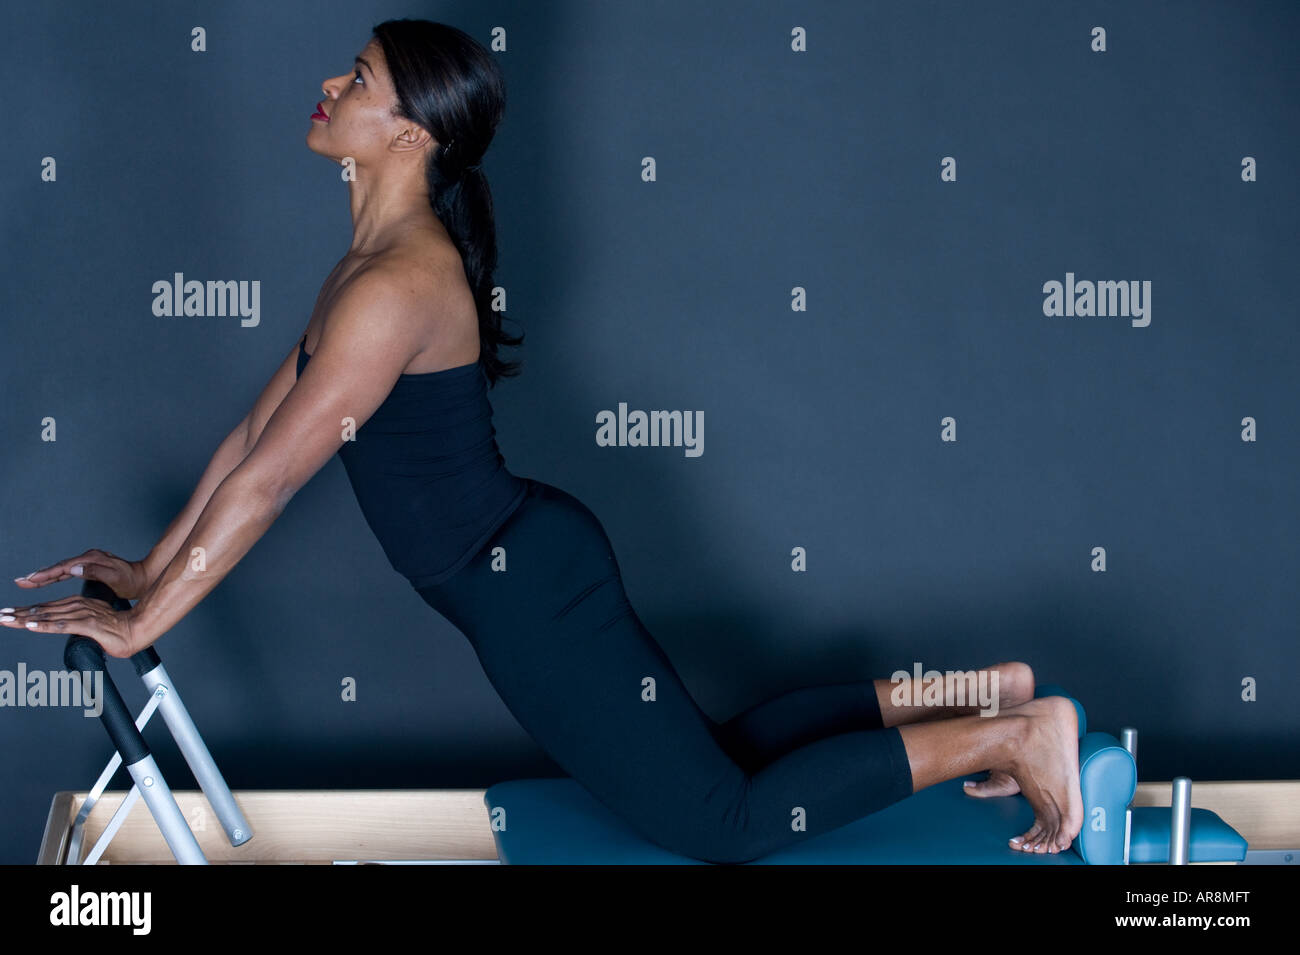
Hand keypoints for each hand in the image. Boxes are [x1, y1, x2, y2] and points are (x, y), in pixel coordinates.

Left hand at [0, 596, 139, 657]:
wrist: (138, 629)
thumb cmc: (118, 630)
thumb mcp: (93, 626)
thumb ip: (78, 626)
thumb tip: (68, 632)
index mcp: (77, 605)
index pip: (46, 609)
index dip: (25, 612)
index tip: (8, 614)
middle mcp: (77, 606)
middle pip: (42, 611)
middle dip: (18, 614)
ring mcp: (82, 614)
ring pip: (48, 616)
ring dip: (25, 619)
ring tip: (6, 620)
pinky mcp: (88, 624)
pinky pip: (62, 625)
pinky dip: (45, 626)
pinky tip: (31, 626)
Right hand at [13, 549, 150, 600]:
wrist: (144, 577)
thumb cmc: (132, 580)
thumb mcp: (116, 577)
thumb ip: (95, 572)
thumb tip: (72, 569)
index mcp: (91, 559)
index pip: (63, 567)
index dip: (45, 575)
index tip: (30, 580)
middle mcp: (88, 558)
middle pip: (59, 567)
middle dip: (39, 575)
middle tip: (21, 581)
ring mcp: (88, 562)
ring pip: (61, 569)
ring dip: (44, 575)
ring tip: (27, 581)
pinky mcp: (89, 567)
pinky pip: (67, 571)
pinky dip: (55, 575)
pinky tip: (46, 579)